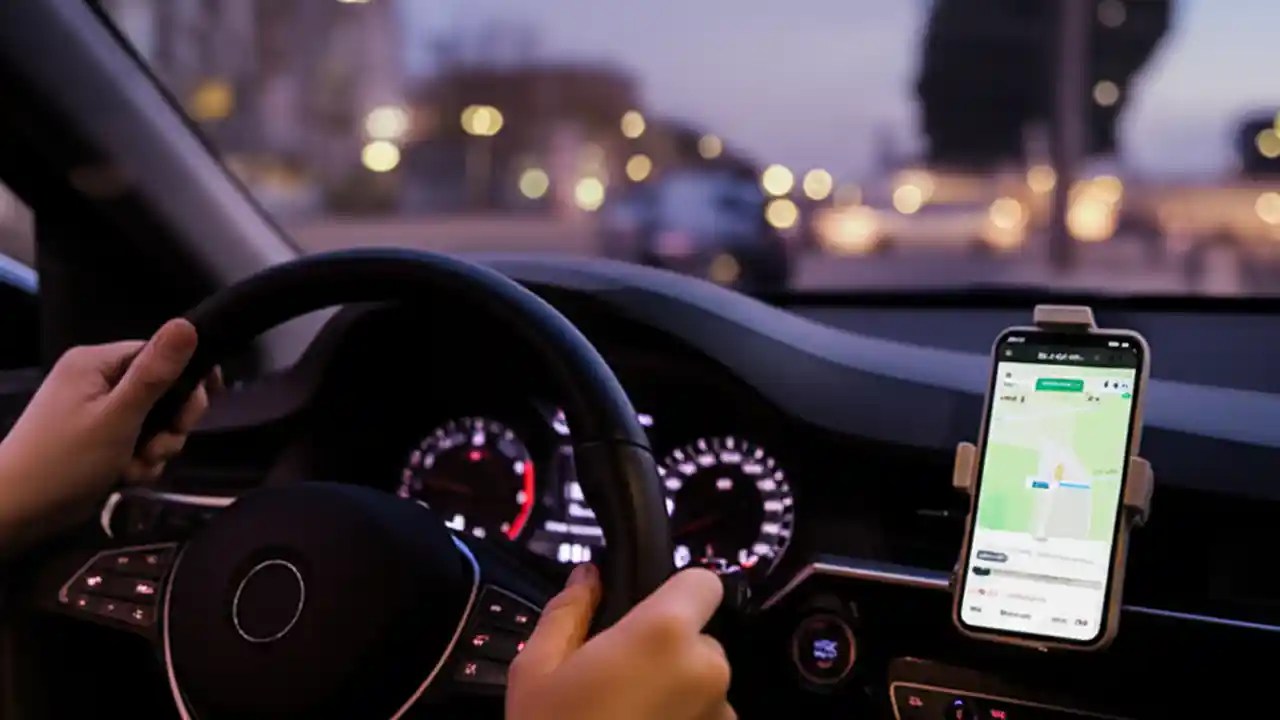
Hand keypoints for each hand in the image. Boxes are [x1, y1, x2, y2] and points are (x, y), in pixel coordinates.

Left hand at [0, 319, 215, 552]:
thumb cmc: (66, 461)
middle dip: (169, 425)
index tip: (199, 410)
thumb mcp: (118, 416)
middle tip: (160, 448)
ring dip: (155, 448)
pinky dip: (139, 460)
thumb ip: (155, 373)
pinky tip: (127, 476)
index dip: (186, 380)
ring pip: (153, 421)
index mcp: (95, 363)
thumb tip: (189, 323)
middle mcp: (96, 380)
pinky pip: (136, 440)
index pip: (158, 354)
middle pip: (160, 390)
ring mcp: (96, 411)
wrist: (17, 513)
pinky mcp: (97, 438)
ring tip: (137, 468)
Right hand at [508, 565, 733, 719]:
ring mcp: (720, 717)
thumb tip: (587, 578)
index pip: (703, 581)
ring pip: (703, 687)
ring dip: (677, 695)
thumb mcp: (537, 670)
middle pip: (700, 640)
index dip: (678, 591)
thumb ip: (568, 612)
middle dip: (667, 652)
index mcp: (664, 633)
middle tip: (618, 679)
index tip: (646, 612)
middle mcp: (706, 670)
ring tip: (627, 719)